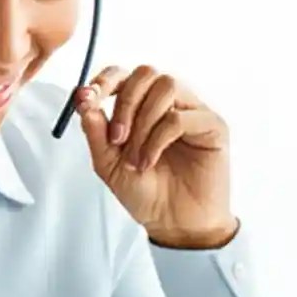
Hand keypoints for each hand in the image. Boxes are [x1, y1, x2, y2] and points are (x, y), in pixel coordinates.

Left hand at [76, 65, 237, 249]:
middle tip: (116, 138)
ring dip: (143, 122)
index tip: (88, 98)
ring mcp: (192, 111)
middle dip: (125, 102)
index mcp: (142, 106)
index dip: (105, 80)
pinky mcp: (212, 125)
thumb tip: (83, 98)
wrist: (173, 224)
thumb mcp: (107, 163)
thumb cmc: (145, 192)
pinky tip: (149, 161)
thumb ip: (95, 130)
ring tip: (135, 157)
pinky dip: (157, 139)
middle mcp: (169, 102)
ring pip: (166, 86)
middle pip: (146, 73)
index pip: (124, 73)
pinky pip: (180, 117)